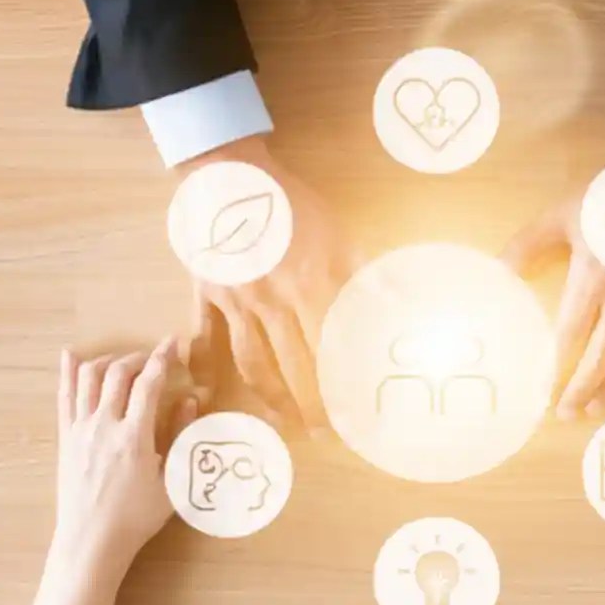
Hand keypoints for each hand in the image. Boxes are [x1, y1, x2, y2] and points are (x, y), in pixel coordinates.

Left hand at [54, 339, 195, 567]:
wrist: (91, 541)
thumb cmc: (136, 517)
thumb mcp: (171, 481)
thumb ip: (180, 437)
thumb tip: (191, 401)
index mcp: (134, 436)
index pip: (149, 383)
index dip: (162, 358)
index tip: (173, 342)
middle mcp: (103, 425)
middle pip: (118, 373)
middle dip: (137, 357)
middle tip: (152, 359)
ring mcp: (80, 430)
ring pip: (88, 378)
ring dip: (107, 361)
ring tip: (122, 362)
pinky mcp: (65, 437)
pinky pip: (64, 396)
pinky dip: (68, 372)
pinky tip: (71, 356)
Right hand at [184, 136, 354, 435]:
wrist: (229, 171)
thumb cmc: (290, 202)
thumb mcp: (340, 234)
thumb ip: (366, 277)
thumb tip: (401, 310)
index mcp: (314, 283)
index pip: (336, 349)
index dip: (348, 385)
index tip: (361, 413)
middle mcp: (276, 300)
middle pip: (298, 367)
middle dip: (315, 407)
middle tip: (328, 433)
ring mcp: (238, 301)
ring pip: (256, 363)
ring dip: (275, 400)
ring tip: (290, 424)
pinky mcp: (208, 294)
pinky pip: (205, 337)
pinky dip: (203, 367)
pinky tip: (207, 394)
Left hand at [502, 136, 604, 418]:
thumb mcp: (563, 215)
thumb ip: (528, 245)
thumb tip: (498, 272)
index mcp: (592, 279)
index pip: (569, 335)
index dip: (554, 366)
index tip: (540, 391)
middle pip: (601, 356)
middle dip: (581, 388)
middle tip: (566, 413)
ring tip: (594, 405)